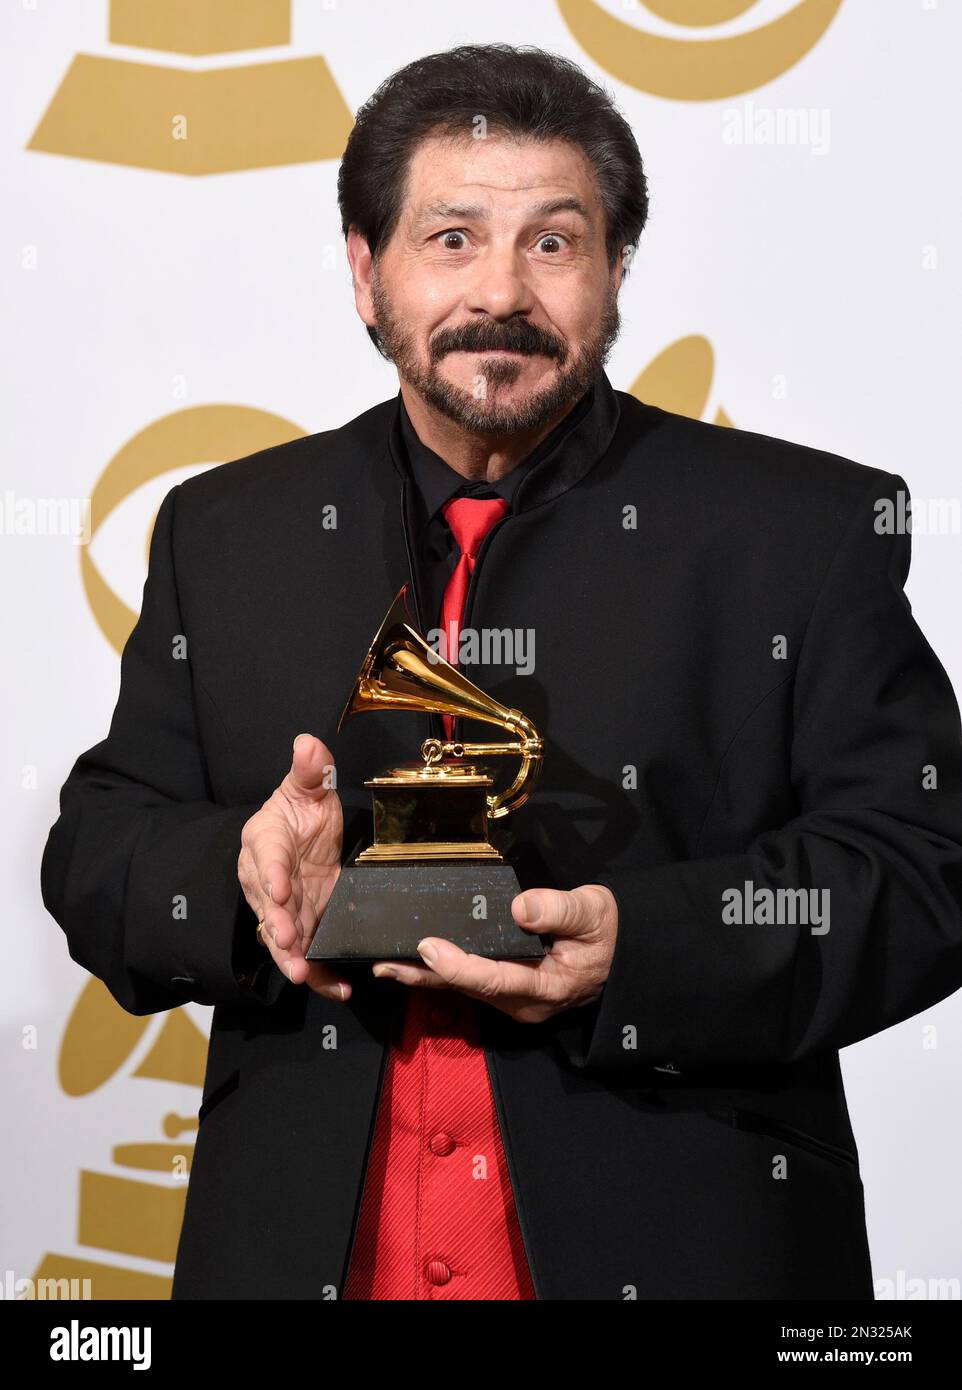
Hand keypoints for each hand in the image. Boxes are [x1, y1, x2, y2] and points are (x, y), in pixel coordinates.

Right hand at [238, 733, 348, 1000]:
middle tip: (288, 941)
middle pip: (269, 905)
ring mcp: (284, 908)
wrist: (302, 837)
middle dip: (278, 925)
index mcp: (265, 840)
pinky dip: (320, 975)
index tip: (279, 890)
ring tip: (303, 974)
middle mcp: (267, 880)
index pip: (267, 857)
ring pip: (282, 936)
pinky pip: (307, 953)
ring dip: (291, 956)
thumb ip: (310, 770)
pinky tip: (338, 987)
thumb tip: (309, 743)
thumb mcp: (308, 788)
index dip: (272, 874)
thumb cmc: (299, 813)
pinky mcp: (303, 927)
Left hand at [370, 884, 617, 1023]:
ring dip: (423, 976)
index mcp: (545, 988)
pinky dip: (439, 972)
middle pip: (467, 989)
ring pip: (462, 989)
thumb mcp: (594, 914)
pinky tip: (413, 962)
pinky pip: (468, 981)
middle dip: (424, 976)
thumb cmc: (608, 933)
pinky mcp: (506, 988)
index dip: (458, 965)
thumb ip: (559, 910)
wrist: (622, 954)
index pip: (494, 979)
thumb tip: (520, 907)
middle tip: (383, 963)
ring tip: (384, 964)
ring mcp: (513, 999)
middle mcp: (523, 1002)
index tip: (428, 947)